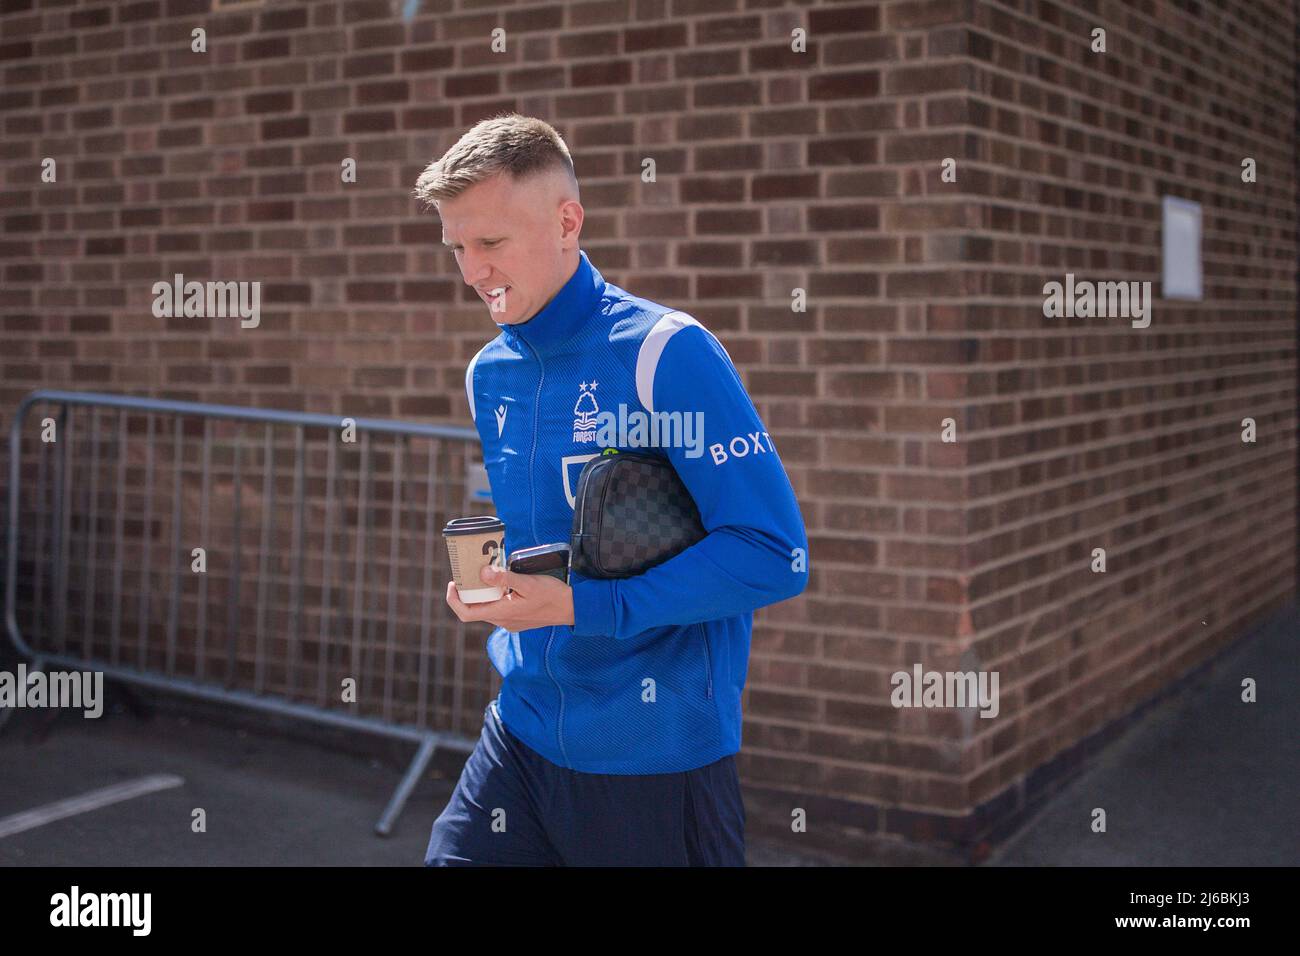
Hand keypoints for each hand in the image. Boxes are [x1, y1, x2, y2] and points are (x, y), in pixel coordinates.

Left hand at [445, 564, 575, 630]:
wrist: (573, 609)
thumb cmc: (552, 595)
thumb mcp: (528, 583)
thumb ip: (504, 578)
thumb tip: (482, 573)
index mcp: (502, 613)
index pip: (466, 613)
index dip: (454, 600)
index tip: (453, 583)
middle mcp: (503, 621)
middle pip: (475, 609)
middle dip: (469, 592)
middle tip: (469, 572)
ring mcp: (510, 622)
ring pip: (488, 608)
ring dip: (483, 593)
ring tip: (486, 573)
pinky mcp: (518, 619)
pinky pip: (499, 608)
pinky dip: (495, 596)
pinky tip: (504, 582)